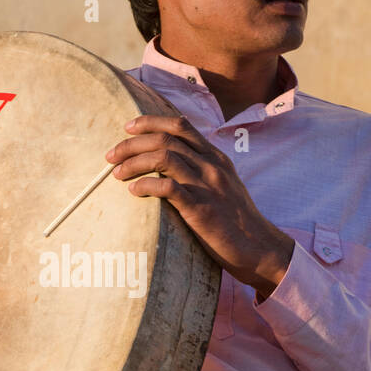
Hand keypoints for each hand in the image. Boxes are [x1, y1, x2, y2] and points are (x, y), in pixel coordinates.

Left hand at [105, 113, 293, 299]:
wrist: (259, 248)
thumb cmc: (235, 222)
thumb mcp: (222, 186)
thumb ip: (200, 171)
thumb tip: (167, 166)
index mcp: (215, 157)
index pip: (180, 125)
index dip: (150, 122)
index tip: (128, 128)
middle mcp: (211, 165)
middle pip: (165, 138)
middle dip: (131, 143)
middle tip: (111, 156)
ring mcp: (207, 186)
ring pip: (164, 157)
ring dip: (134, 162)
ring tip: (117, 174)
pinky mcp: (201, 209)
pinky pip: (169, 187)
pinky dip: (146, 184)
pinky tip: (134, 191)